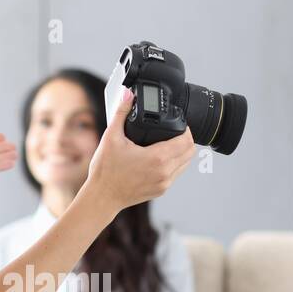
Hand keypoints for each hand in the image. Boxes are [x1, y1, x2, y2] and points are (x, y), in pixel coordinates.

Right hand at [84, 87, 194, 211]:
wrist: (102, 196)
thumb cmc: (105, 171)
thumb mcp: (111, 137)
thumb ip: (121, 112)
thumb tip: (127, 94)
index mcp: (157, 158)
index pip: (186, 141)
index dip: (186, 129)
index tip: (180, 123)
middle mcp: (165, 172)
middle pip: (190, 152)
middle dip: (187, 140)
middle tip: (177, 131)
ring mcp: (164, 183)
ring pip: (185, 164)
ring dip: (182, 152)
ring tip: (171, 143)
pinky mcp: (161, 190)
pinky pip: (176, 174)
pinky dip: (174, 164)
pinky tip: (163, 158)